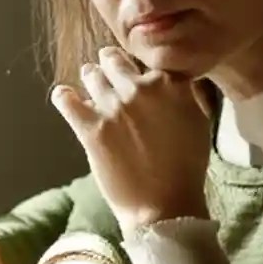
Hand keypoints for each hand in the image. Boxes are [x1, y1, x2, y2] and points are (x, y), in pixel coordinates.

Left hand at [51, 46, 212, 232]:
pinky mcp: (91, 128)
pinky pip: (66, 100)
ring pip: (92, 74)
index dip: (139, 63)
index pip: (148, 57)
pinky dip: (64, 96)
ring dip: (91, 78)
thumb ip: (184, 92)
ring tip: (91, 86)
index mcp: (171, 85)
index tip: (136, 69)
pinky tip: (65, 97)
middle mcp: (141, 89)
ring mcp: (114, 108)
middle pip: (116, 60)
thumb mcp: (198, 121)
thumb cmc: (185, 168)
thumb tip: (171, 76)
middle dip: (111, 65)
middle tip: (109, 72)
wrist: (164, 206)